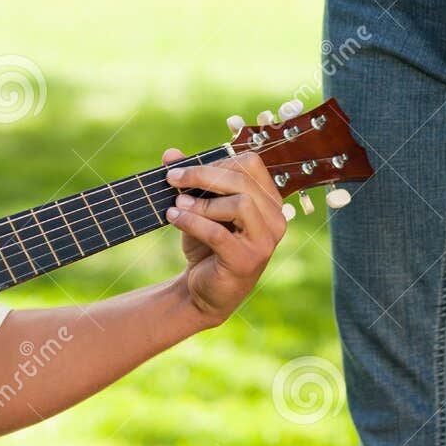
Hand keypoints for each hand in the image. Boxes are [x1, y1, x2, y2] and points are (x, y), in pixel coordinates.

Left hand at [161, 147, 285, 326]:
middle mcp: (275, 219)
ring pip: (240, 204)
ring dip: (201, 202)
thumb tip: (170, 153)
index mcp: (269, 200)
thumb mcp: (197, 208)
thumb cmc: (205, 246)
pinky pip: (219, 233)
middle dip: (202, 175)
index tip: (185, 169)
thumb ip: (188, 179)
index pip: (251, 164)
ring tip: (176, 205)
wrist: (202, 291)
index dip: (217, 161)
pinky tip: (174, 218)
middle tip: (172, 178)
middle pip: (243, 181)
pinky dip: (193, 222)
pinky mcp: (247, 261)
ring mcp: (265, 242)